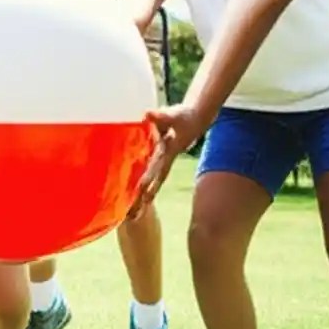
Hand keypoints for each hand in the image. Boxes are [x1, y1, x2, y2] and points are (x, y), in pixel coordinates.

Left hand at [129, 104, 210, 219]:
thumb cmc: (185, 116)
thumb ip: (160, 116)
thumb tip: (147, 114)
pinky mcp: (159, 155)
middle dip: (144, 196)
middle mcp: (164, 159)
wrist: (195, 118)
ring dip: (143, 193)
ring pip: (150, 179)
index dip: (150, 181)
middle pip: (153, 181)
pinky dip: (143, 181)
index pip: (157, 169)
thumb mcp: (173, 115)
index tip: (141, 195)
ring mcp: (162, 158)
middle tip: (133, 213)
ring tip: (132, 210)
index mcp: (168, 152)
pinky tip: (134, 190)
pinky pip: (149, 171)